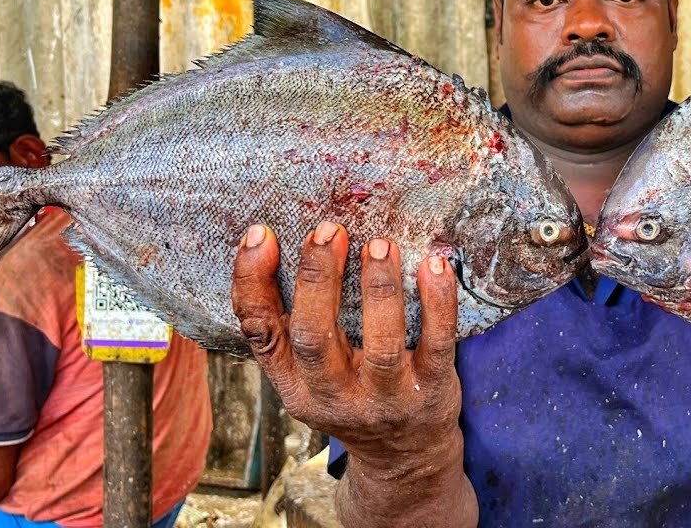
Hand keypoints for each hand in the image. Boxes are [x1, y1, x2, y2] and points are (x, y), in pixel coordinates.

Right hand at [230, 223, 464, 476]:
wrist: (404, 458)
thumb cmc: (352, 396)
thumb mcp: (308, 376)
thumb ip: (292, 328)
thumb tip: (274, 245)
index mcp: (294, 384)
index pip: (261, 334)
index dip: (253, 283)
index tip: (260, 234)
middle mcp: (334, 395)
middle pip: (314, 335)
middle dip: (319, 278)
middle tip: (328, 231)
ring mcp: (385, 397)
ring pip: (380, 342)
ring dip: (379, 287)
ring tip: (380, 244)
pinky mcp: (430, 391)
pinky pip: (436, 344)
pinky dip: (437, 302)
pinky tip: (434, 266)